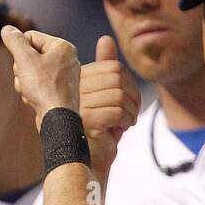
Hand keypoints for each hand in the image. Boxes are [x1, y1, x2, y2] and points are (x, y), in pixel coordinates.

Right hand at [1, 25, 79, 127]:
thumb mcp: (25, 59)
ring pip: (32, 72)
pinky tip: (34, 99)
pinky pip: (39, 85)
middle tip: (26, 79)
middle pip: (30, 55)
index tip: (22, 64)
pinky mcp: (60, 91)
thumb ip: (14, 41)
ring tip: (31, 91)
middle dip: (22, 69)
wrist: (57, 119)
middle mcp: (67, 59)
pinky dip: (32, 92)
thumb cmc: (44, 88)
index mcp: (63, 46)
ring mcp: (64, 76)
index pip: (31, 37)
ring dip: (24, 82)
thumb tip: (7, 29)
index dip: (20, 50)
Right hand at [79, 36, 140, 180]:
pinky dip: (126, 119)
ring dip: (131, 110)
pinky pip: (116, 110)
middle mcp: (71, 91)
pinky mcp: (85, 121)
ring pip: (119, 94)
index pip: (111, 67)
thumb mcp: (104, 97)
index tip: (130, 100)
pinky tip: (123, 128)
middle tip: (132, 112)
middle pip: (117, 78)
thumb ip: (104, 69)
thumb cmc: (97, 132)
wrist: (89, 164)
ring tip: (127, 121)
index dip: (129, 82)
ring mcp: (76, 106)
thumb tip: (106, 39)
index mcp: (74, 81)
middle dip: (133, 95)